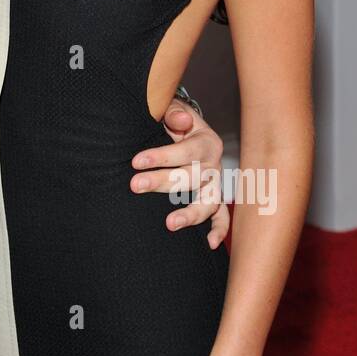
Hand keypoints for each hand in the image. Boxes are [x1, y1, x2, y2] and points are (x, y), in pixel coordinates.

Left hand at [130, 98, 229, 247]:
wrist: (186, 132)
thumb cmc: (175, 122)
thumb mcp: (175, 111)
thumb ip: (175, 113)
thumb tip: (181, 122)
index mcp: (206, 142)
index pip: (185, 151)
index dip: (161, 156)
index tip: (136, 162)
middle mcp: (214, 165)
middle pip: (191, 178)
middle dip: (162, 182)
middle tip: (135, 185)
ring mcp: (215, 185)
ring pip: (207, 202)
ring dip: (190, 214)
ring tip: (170, 224)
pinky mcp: (213, 198)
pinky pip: (221, 217)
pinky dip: (218, 230)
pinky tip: (208, 244)